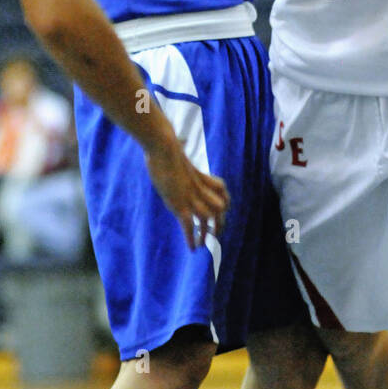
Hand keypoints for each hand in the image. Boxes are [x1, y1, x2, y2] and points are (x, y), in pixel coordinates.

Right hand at [144, 134, 229, 249]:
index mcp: (199, 176)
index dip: (224, 199)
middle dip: (219, 223)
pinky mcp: (179, 203)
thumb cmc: (164, 145)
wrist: (163, 146)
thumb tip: (177, 139)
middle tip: (215, 235)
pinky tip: (192, 248)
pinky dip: (192, 238)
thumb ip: (179, 152)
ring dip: (206, 235)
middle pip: (220, 207)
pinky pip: (190, 225)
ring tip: (202, 246)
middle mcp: (199, 188)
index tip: (221, 209)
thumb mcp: (175, 151)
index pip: (222, 189)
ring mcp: (191, 196)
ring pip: (207, 219)